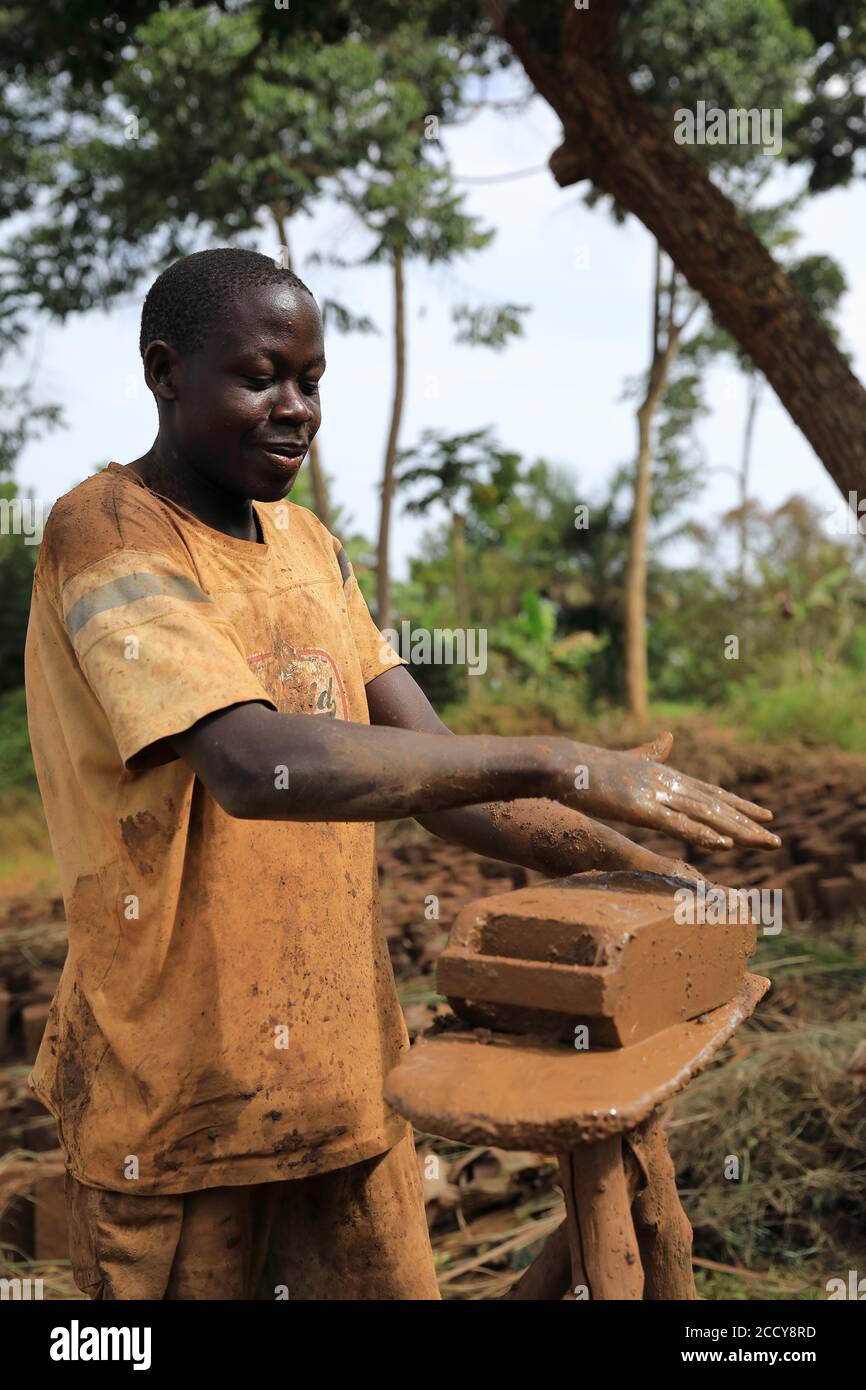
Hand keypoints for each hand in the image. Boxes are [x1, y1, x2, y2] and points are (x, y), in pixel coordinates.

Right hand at [546, 730, 780, 851]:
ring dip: (738, 830)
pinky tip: (726, 845)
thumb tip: (669, 736)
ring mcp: (655, 794)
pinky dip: (704, 834)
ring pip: (706, 815)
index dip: (737, 804)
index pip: (709, 791)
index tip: (763, 815)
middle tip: (775, 837)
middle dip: (747, 821)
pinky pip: (678, 825)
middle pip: (715, 804)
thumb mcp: (627, 759)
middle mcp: (666, 781)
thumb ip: (651, 752)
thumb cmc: (586, 767)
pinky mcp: (640, 809)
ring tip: (765, 843)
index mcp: (663, 774)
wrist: (560, 763)